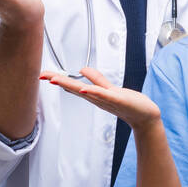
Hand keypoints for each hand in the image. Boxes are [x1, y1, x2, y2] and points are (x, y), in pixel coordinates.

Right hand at [42, 67, 160, 128]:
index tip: (42, 75)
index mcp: (94, 94)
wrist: (145, 116)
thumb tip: (81, 70)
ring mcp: (107, 99)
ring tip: (56, 80)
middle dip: (58, 81)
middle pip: (75, 88)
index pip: (73, 86)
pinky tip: (84, 88)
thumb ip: (96, 79)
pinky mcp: (119, 99)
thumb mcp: (108, 88)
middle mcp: (97, 98)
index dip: (58, 79)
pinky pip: (104, 95)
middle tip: (42, 76)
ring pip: (86, 91)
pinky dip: (94, 91)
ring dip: (71, 86)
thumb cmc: (128, 103)